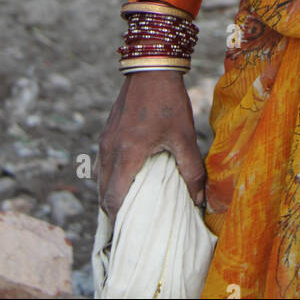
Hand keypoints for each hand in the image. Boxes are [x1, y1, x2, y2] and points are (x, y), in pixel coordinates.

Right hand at [96, 71, 205, 220]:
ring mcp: (105, 140)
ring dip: (109, 195)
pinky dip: (108, 178)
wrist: (151, 67)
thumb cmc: (168, 101)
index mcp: (127, 154)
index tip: (129, 232)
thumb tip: (200, 199)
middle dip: (113, 211)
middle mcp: (110, 150)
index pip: (113, 199)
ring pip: (99, 179)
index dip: (118, 219)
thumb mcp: (184, 136)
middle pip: (102, 193)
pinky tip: (123, 179)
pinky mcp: (106, 132)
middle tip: (129, 224)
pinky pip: (101, 164)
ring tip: (127, 206)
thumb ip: (192, 169)